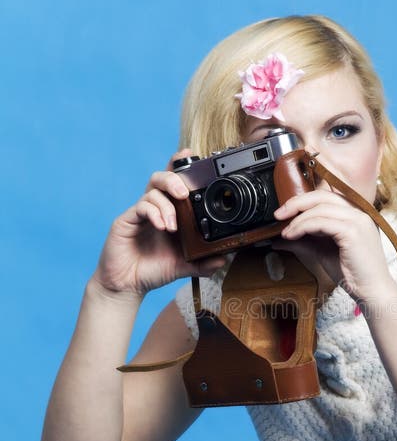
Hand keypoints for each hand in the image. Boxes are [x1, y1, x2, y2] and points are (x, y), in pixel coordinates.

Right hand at [93, 150, 225, 295]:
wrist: (127, 285)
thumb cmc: (153, 270)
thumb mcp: (184, 266)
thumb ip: (204, 262)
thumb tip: (225, 258)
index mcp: (169, 213)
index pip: (175, 184)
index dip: (181, 166)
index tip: (192, 155)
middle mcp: (154, 209)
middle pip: (162, 178)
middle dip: (175, 179)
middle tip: (184, 194)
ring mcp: (139, 213)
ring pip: (152, 190)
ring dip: (166, 205)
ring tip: (173, 225)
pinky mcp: (126, 220)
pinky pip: (141, 206)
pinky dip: (154, 213)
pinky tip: (161, 226)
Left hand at [273, 188, 393, 302]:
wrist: (372, 292)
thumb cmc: (352, 274)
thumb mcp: (323, 252)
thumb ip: (305, 242)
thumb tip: (280, 239)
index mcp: (355, 215)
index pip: (326, 197)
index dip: (303, 201)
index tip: (285, 212)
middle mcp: (359, 213)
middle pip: (322, 196)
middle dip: (296, 203)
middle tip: (278, 215)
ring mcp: (357, 220)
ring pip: (320, 209)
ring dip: (298, 219)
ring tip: (286, 232)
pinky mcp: (352, 232)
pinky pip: (321, 222)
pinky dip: (303, 227)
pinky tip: (293, 236)